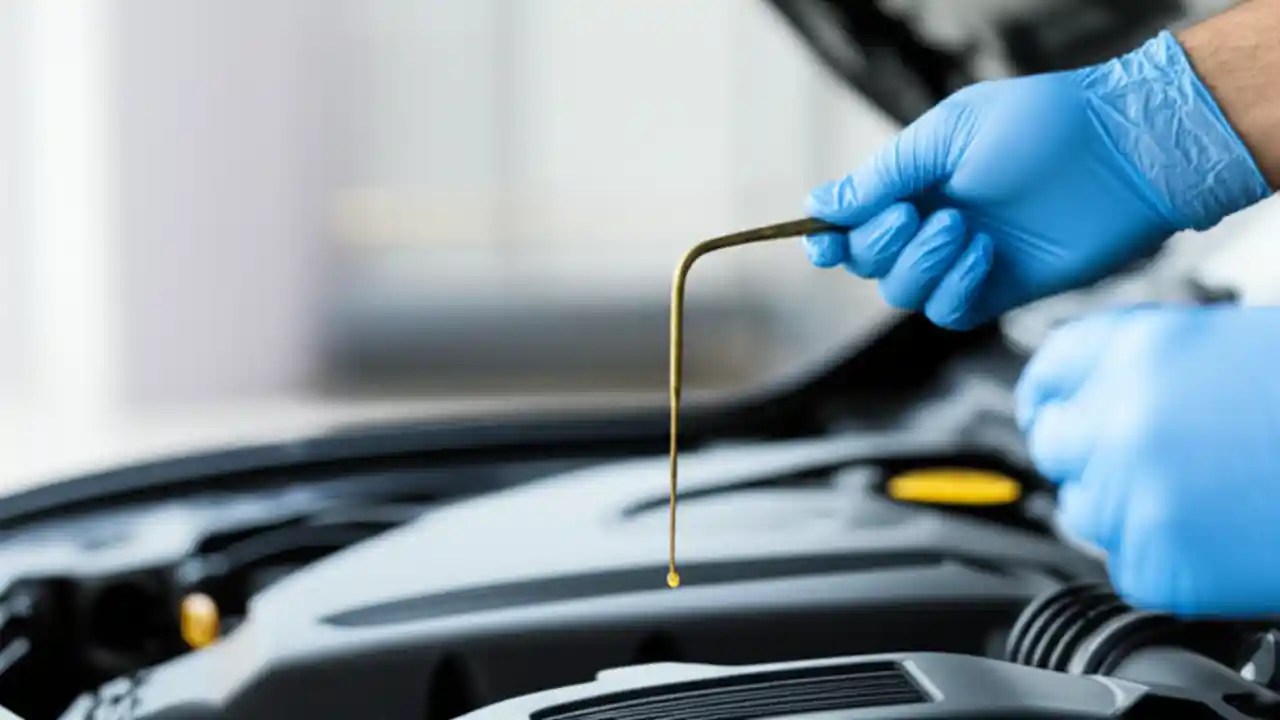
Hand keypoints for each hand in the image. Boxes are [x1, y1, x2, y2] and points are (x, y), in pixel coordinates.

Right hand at [804, 32, 1267, 329]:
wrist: (1126, 154)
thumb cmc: (1043, 128)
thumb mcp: (947, 137)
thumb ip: (882, 177)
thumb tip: (818, 208)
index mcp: (915, 182)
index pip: (850, 224)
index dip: (828, 239)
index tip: (825, 244)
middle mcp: (931, 223)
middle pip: (867, 261)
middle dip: (881, 243)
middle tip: (923, 213)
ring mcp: (963, 259)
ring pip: (901, 293)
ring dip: (920, 265)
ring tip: (966, 229)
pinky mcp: (997, 289)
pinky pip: (947, 312)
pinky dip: (953, 290)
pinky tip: (985, 257)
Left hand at [1016, 305, 1279, 616]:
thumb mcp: (1231, 347)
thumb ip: (1151, 367)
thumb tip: (1097, 391)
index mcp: (1141, 351)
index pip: (1048, 372)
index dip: (1050, 394)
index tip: (1050, 409)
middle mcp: (1121, 420)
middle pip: (1055, 445)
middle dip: (1088, 453)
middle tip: (1140, 460)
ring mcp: (1133, 497)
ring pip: (1083, 512)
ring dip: (1122, 508)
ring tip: (1201, 497)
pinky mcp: (1160, 566)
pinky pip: (1128, 568)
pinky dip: (1163, 560)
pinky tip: (1218, 536)